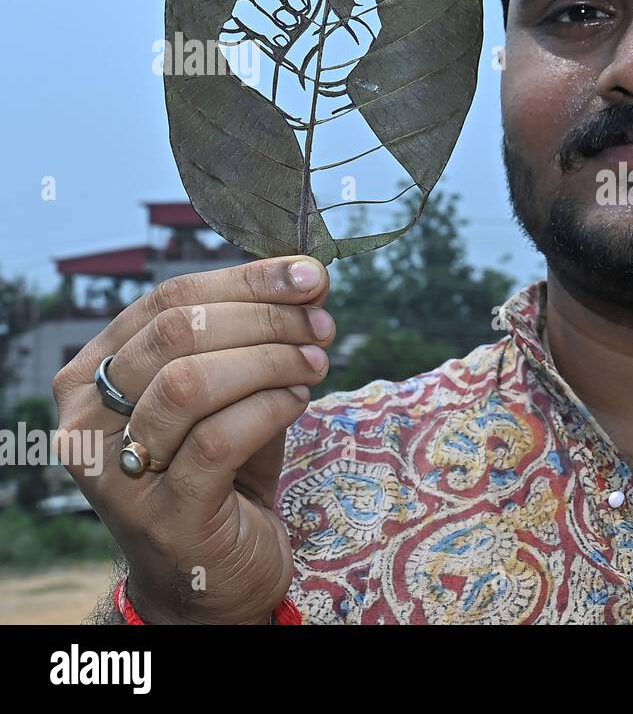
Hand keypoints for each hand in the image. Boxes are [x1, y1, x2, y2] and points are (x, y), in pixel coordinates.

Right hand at [53, 256, 333, 623]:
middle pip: (176, 332)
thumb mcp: (235, 394)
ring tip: (316, 364)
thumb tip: (311, 277)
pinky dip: (269, 408)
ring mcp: (117, 471)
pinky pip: (218, 438)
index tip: (312, 276)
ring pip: (191, 382)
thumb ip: (258, 338)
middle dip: (265, 317)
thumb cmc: (224, 474)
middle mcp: (87, 421)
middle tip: (322, 325)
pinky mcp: (162, 514)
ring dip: (270, 361)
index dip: (247, 279)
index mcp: (93, 375)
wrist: (215, 579)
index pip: (167, 299)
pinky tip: (298, 403)